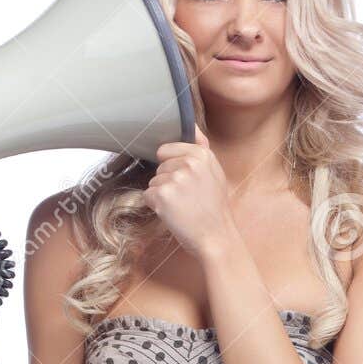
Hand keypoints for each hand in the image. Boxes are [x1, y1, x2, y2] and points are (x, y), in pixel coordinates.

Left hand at [141, 129, 237, 259]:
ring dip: (162, 195)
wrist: (216, 236)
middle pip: (159, 167)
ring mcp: (174, 179)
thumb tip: (192, 127)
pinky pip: (147, 195)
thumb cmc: (214, 207)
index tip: (186, 180)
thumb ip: (201, 148)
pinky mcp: (162, 195)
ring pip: (153, 182)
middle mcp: (188, 163)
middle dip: (168, 181)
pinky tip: (174, 213)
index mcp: (201, 154)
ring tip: (182, 206)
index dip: (172, 166)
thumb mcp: (215, 172)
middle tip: (187, 197)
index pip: (166, 149)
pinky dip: (156, 206)